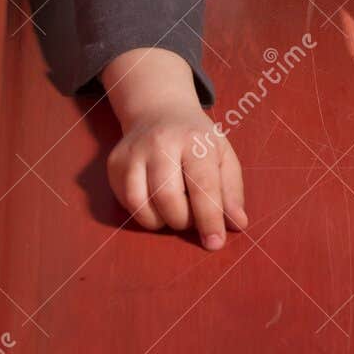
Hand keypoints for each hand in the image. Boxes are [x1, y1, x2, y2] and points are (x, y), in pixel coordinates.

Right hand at [99, 47, 247, 250]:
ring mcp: (134, 152)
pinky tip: (155, 202)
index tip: (215, 243)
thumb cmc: (197, 140)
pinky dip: (144, 214)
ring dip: (161, 221)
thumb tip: (238, 224)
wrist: (160, 111)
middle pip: (169, 199)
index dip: (210, 218)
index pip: (203, 185)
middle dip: (183, 220)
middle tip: (191, 216)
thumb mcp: (223, 156)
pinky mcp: (115, 164)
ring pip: (142, 206)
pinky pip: (127, 204)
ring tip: (173, 210)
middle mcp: (161, 143)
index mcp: (195, 140)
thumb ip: (232, 191)